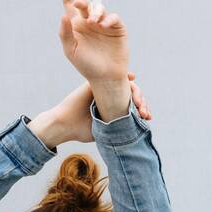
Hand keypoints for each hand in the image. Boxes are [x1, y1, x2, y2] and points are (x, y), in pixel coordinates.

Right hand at [28, 75, 151, 150]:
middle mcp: (108, 96)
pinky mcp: (95, 83)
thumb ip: (119, 129)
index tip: (147, 119)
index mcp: (111, 107)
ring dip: (137, 94)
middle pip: (131, 95)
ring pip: (126, 86)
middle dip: (142, 104)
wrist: (64, 124)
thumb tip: (136, 134)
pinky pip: (114, 76)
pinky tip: (132, 80)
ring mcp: (102, 89)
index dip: (141, 110)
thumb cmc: (81, 130)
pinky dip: (125, 77)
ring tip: (141, 105)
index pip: (131, 105)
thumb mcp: (105, 130)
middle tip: (145, 115)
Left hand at [58, 0, 129, 89]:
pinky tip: (103, 25)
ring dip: (95, 12)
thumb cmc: (86, 65)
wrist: (105, 78)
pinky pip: (113, 17)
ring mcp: (104, 23)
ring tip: (94, 22)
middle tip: (80, 5)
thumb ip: (65, 33)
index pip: (69, 3)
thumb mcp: (71, 50)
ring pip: (99, 8)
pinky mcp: (117, 28)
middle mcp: (89, 20)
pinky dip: (109, 19)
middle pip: (86, 3)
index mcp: (76, 24)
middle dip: (83, 1)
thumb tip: (63, 15)